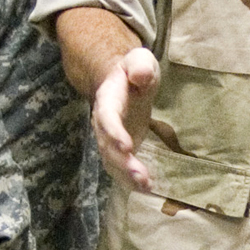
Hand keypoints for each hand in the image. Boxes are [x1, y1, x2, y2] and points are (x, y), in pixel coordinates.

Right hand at [92, 47, 160, 193]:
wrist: (123, 81)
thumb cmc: (134, 70)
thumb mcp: (140, 60)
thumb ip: (140, 65)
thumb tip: (141, 77)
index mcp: (107, 99)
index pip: (107, 117)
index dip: (114, 132)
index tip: (126, 146)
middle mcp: (103, 122)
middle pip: (107, 145)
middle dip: (122, 162)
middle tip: (140, 175)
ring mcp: (109, 138)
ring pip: (112, 161)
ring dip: (126, 176)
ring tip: (145, 186)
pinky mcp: (119, 149)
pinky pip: (120, 168)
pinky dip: (130, 180)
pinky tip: (145, 189)